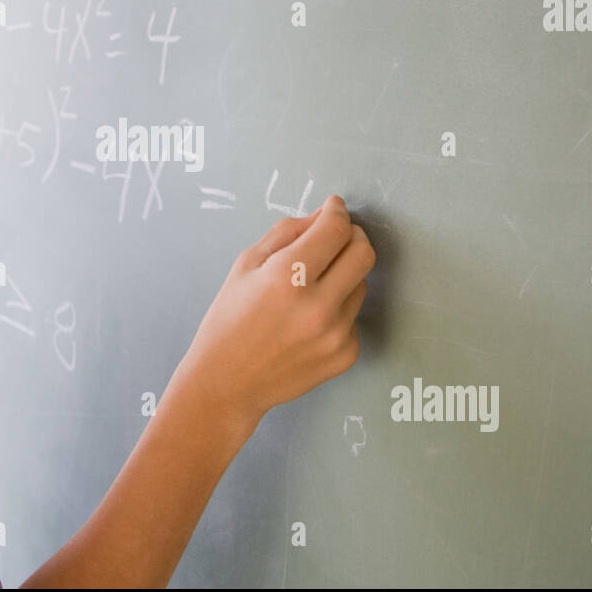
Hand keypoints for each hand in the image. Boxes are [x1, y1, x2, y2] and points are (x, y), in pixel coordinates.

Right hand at [167, 194, 375, 439]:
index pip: (336, 229)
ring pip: (361, 284)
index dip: (337, 212)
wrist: (227, 383)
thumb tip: (324, 216)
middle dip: (353, 236)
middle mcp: (318, 305)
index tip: (334, 208)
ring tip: (312, 288)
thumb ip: (288, 232)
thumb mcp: (246, 264)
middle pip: (364, 253)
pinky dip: (338, 310)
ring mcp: (335, 334)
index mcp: (287, 276)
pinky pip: (354, 317)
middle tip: (336, 237)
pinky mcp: (345, 355)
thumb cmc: (229, 320)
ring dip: (343, 275)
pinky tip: (308, 323)